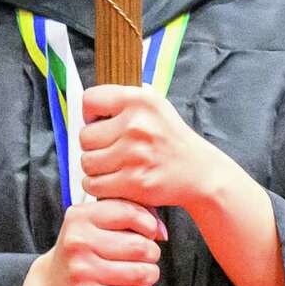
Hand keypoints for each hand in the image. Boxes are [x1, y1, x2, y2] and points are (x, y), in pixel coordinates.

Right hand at [42, 198, 164, 285]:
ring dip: (151, 274)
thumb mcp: (96, 221)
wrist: (53, 283)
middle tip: (149, 256)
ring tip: (146, 273)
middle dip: (152, 252)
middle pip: (139, 246)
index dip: (149, 223)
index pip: (128, 212)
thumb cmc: (85, 247)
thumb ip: (129, 213)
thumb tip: (160, 231)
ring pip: (140, 273)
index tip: (151, 233)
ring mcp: (81, 272)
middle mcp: (78, 242)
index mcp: (80, 217)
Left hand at [80, 85, 217, 211]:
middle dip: (93, 145)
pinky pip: (94, 185)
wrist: (199, 172)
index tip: (99, 123)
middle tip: (109, 149)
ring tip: (113, 165)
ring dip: (95, 167)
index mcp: (140, 100)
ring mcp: (134, 155)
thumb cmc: (172, 139)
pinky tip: (113, 181)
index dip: (90, 114)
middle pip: (85, 136)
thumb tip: (91, 104)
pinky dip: (98, 186)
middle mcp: (136, 125)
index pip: (90, 100)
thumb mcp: (155, 105)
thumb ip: (124, 100)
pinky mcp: (134, 182)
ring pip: (87, 162)